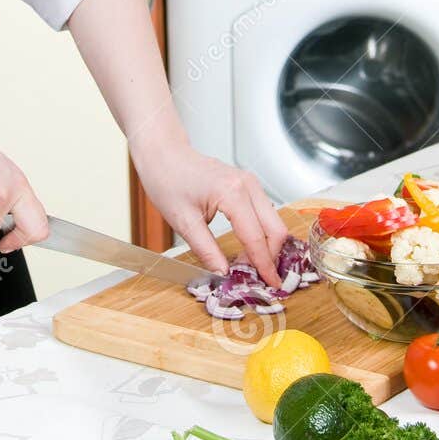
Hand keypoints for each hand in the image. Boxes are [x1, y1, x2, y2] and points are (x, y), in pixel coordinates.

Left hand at [135, 140, 287, 286]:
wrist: (163, 154)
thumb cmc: (167, 180)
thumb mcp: (183, 222)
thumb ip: (207, 251)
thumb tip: (223, 274)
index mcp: (232, 193)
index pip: (256, 238)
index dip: (263, 265)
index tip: (271, 285)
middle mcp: (248, 185)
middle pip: (275, 229)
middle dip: (270, 257)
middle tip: (259, 278)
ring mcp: (250, 183)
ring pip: (273, 221)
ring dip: (267, 245)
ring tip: (250, 266)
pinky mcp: (248, 185)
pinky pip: (265, 213)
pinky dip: (262, 233)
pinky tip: (248, 247)